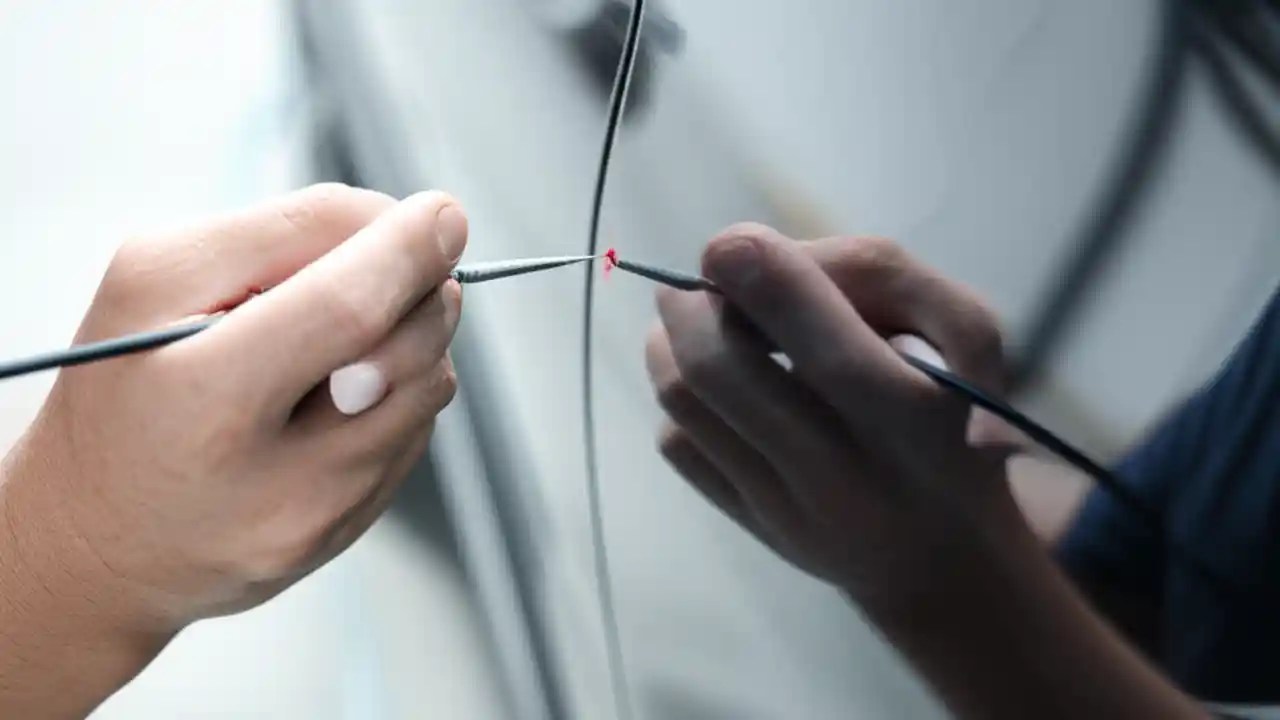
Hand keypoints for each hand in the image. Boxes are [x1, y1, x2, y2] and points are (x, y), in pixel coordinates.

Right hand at [2, 184, 465, 637]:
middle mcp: (270, 478)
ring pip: (428, 389)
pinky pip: (416, 432)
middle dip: (420, 287)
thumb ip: (278, 236)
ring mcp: (317, 518)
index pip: (346, 308)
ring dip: (413, 336)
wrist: (98, 539)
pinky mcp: (348, 534)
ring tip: (346, 330)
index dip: (408, 250)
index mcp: (204, 397)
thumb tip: (396, 224)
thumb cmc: (123, 389)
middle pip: (409, 350)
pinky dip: (399, 389)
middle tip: (395, 261)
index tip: (442, 213)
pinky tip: (337, 389)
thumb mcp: (153, 280)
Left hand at [645, 223, 1029, 618]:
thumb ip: (876, 276)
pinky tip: (713, 384)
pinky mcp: (747, 523)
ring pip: (684, 400)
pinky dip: (681, 396)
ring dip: (670, 339)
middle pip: (722, 370)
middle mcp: (845, 478)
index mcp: (914, 423)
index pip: (827, 352)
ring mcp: (786, 508)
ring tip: (694, 317)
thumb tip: (751, 256)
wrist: (946, 550)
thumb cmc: (954, 415)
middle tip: (703, 279)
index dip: (761, 282)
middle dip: (693, 304)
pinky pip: (677, 441)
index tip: (727, 246)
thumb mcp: (963, 335)